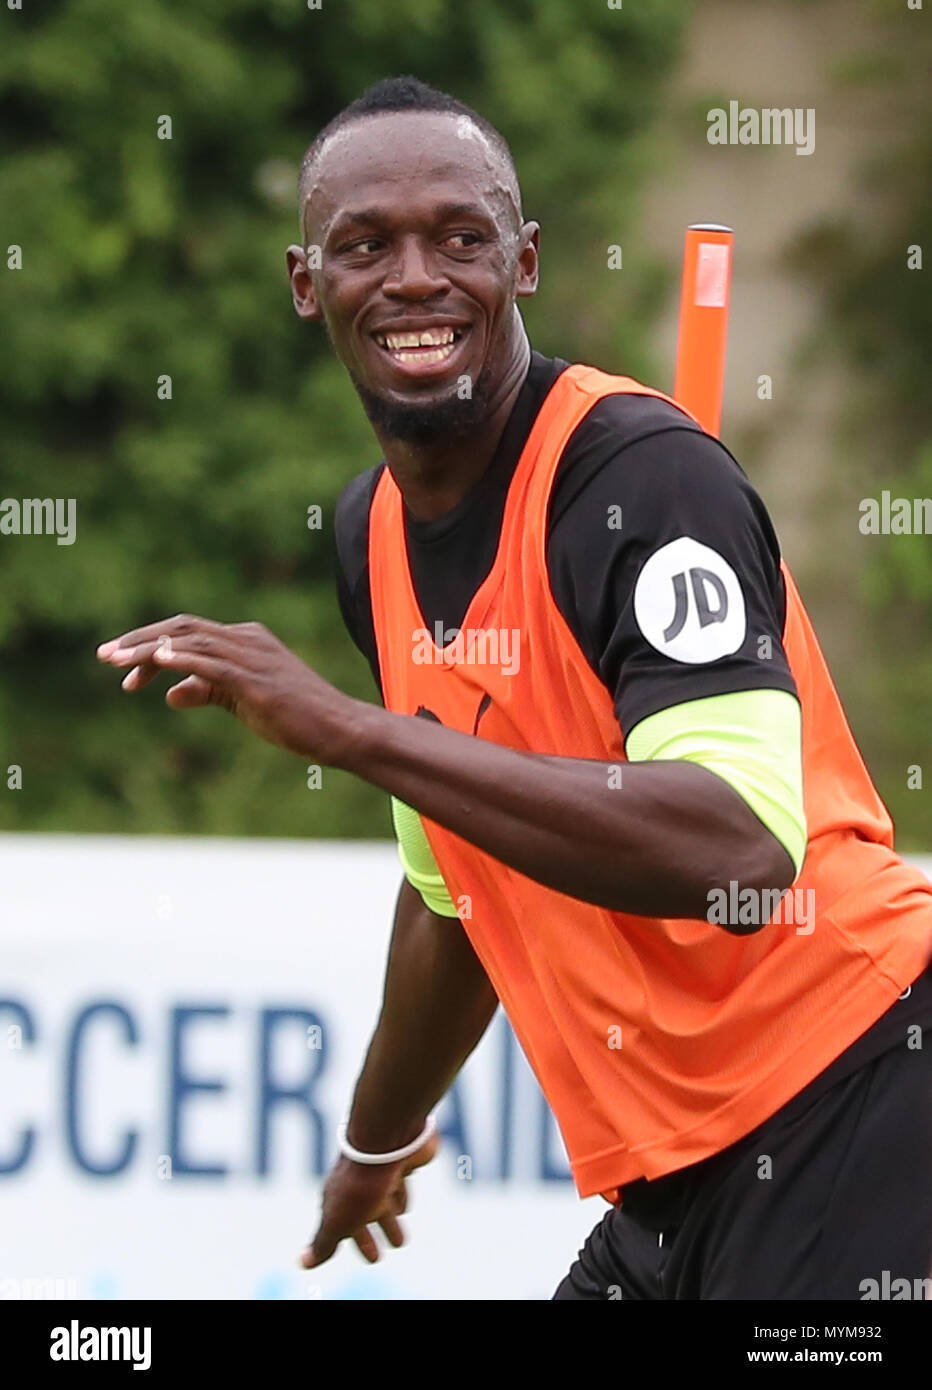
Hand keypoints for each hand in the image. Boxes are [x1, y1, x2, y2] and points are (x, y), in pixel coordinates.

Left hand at [96, 613, 360, 765]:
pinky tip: (156, 661)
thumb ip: (207, 691)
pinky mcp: (256, 680)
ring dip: (148, 652)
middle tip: (104, 656)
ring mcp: (253, 658)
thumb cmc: (296, 717)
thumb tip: (170, 693)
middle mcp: (247, 640)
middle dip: (138, 641)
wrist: (339, 730)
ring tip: (117, 664)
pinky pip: (212, 663)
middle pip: (182, 629)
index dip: (150, 646)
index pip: (187, 633)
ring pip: (190, 643)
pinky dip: (181, 659)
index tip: (122, 668)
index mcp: (246, 640)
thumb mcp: (242, 701)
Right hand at [301, 1130, 438, 1268]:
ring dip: (390, 1216)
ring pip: (385, 1199)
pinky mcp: (402, 1160)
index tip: (373, 1260)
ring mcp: (380, 1172)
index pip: (342, 1228)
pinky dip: (402, 1192)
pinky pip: (400, 1179)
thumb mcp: (338, 1221)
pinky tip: (405, 1198)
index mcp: (338, 1199)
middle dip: (372, 1234)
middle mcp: (357, 1185)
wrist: (387, 1137)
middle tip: (383, 1253)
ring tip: (401, 1239)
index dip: (355, 1244)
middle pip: (364, 1215)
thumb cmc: (361, 1183)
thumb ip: (324, 1242)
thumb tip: (303, 1263)